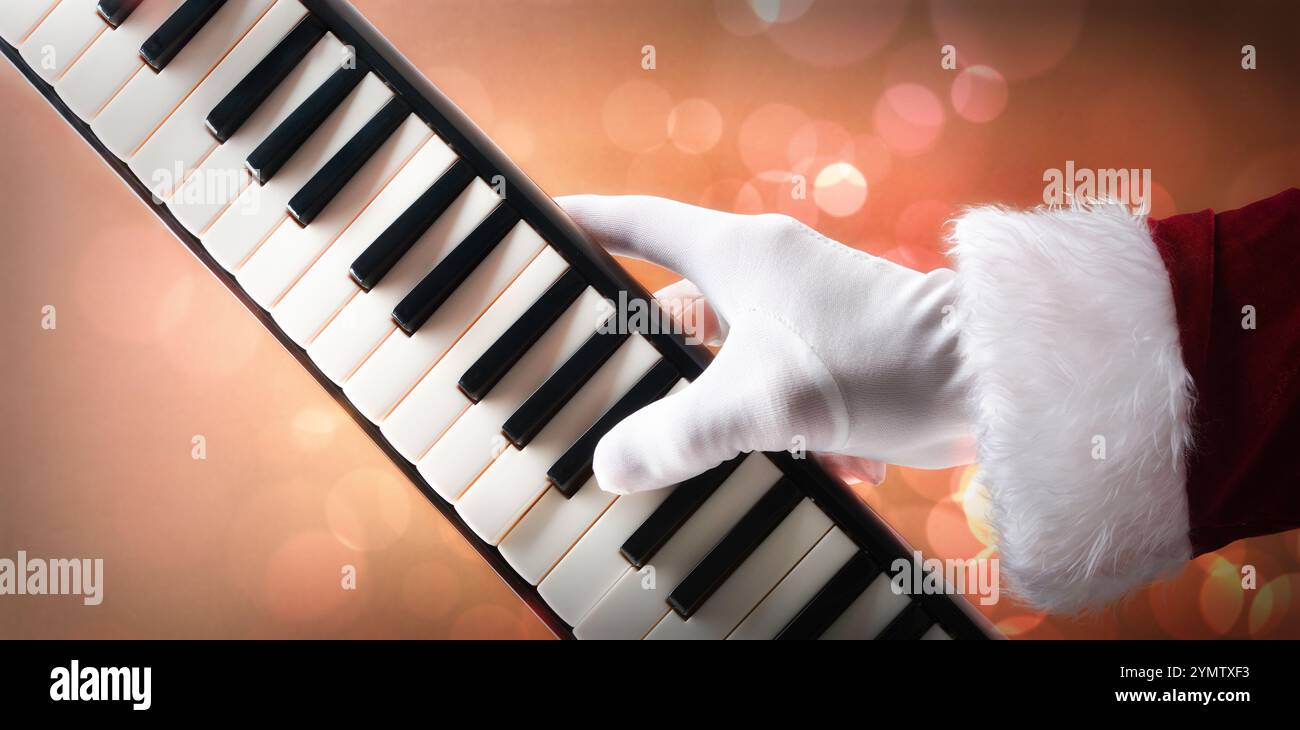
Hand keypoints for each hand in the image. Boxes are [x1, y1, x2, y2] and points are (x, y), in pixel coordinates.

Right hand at [558, 195, 976, 494]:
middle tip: (600, 391)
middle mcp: (764, 276)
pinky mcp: (833, 354)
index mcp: (736, 255)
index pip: (638, 224)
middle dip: (648, 361)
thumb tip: (613, 464)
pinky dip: (781, 429)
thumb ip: (680, 434)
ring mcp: (800, 315)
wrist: (988, 379)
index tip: (541, 233)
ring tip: (696, 456)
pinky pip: (779, 388)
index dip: (584, 226)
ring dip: (721, 411)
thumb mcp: (764, 401)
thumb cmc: (877, 361)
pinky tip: (809, 468)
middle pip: (675, 310)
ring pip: (728, 362)